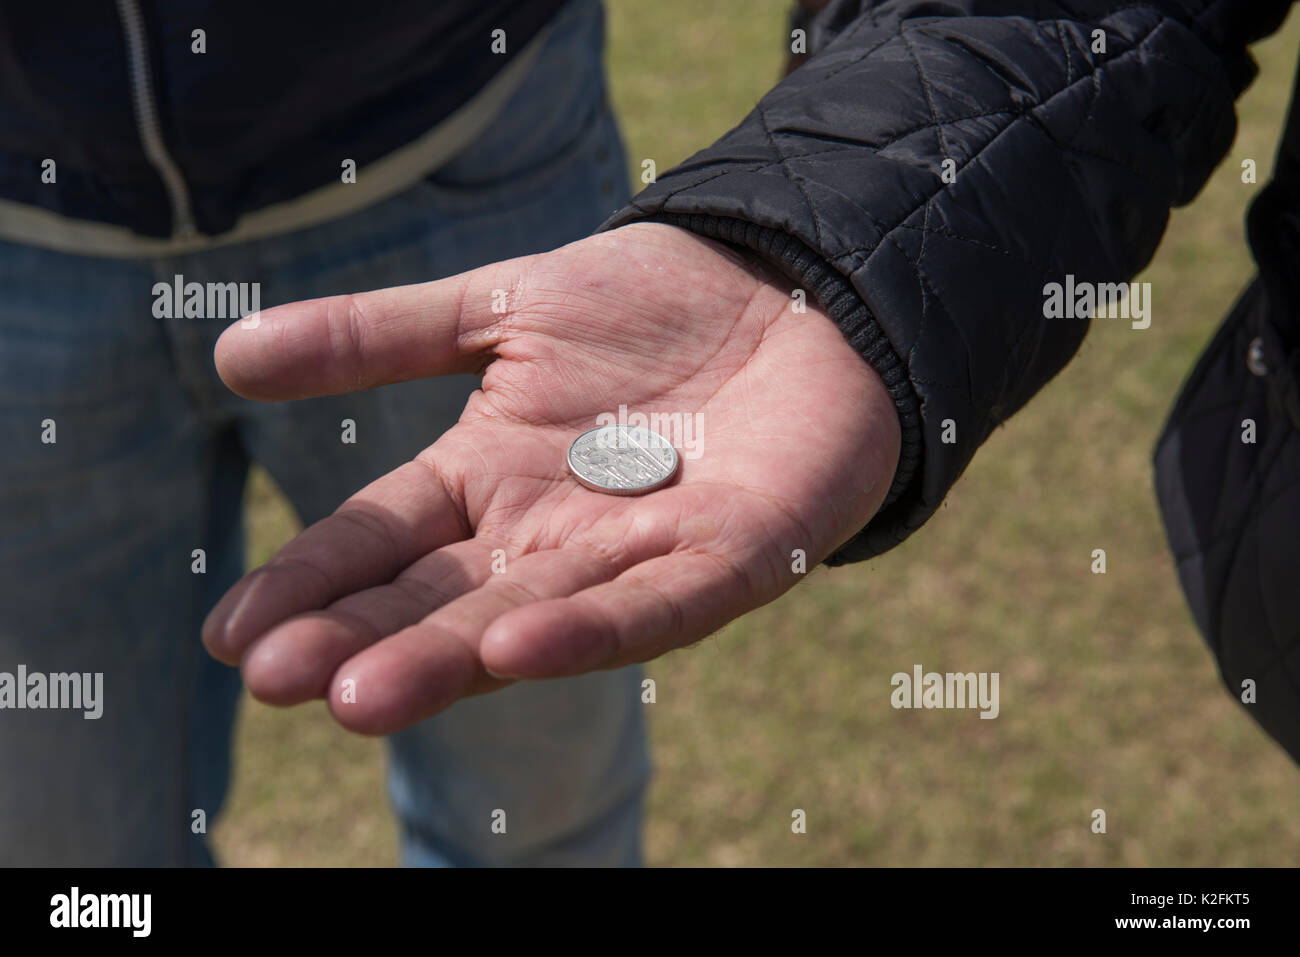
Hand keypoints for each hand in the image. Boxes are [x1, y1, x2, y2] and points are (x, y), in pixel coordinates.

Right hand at [203, 222, 900, 733]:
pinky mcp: (726, 558)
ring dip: (448, 657)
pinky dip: (590, 629)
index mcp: (487, 481)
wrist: (786, 288)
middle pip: (442, 597)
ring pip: (531, 615)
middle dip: (361, 640)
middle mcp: (548, 535)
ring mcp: (634, 553)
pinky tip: (516, 647)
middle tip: (274, 680)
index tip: (230, 634)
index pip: (382, 540)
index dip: (311, 583)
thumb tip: (229, 356)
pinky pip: (654, 604)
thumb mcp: (498, 310)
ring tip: (358, 695)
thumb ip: (378, 336)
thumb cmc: (646, 309)